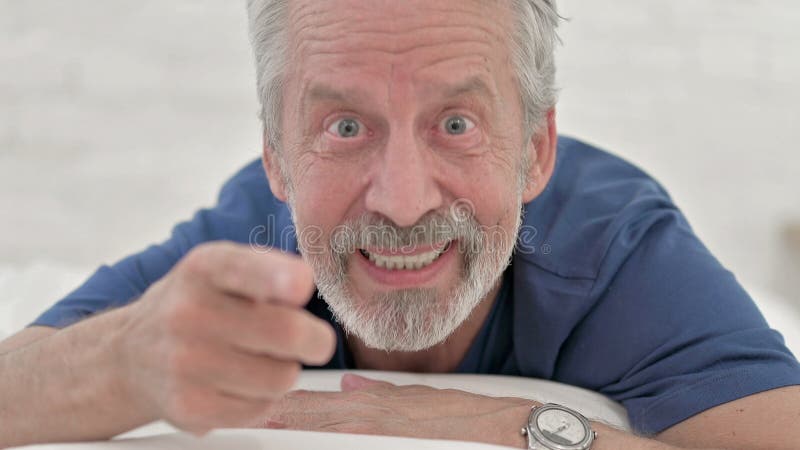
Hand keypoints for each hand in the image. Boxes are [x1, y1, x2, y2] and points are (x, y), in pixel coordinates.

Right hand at [116, 241, 335, 433]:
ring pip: (281, 377)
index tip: (300, 285)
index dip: (278, 277)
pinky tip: (240, 383)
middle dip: (314, 339)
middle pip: (286, 332)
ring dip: (284, 371)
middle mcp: (188, 313)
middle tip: (312, 340)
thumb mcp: (222, 269)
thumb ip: (268, 271)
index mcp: (204, 268)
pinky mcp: (189, 408)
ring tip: (260, 359)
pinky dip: (262, 398)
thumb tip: (303, 286)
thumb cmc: (196, 305)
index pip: (245, 269)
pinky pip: (261, 409)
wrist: (131, 354)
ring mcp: (186, 363)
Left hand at [265, 374, 533, 447]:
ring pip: (315, 431)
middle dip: (270, 417)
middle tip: (236, 414)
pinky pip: (339, 442)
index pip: (308, 403)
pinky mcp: (388, 442)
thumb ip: (376, 393)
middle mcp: (363, 417)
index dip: (276, 405)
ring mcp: (372, 434)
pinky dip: (318, 437)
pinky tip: (302, 437)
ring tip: (257, 424)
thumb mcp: (412, 398)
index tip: (248, 403)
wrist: (495, 430)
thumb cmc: (459, 415)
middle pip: (302, 418)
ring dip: (288, 428)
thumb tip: (346, 384)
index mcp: (366, 403)